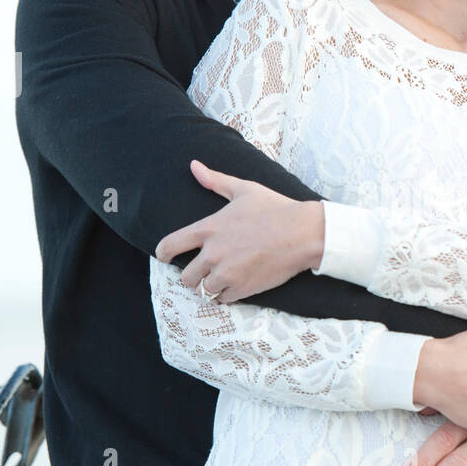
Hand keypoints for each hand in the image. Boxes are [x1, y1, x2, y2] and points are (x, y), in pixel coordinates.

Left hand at [153, 162, 324, 301]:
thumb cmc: (275, 208)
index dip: (163, 253)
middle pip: (186, 277)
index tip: (165, 257)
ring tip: (218, 280)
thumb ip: (215, 180)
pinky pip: (222, 299)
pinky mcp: (242, 288)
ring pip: (202, 291)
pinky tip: (234, 285)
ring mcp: (226, 273)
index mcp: (208, 229)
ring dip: (208, 287)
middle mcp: (212, 254)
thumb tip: (194, 166)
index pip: (170, 245)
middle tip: (202, 272)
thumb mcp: (244, 189)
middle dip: (192, 275)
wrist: (303, 233)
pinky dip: (225, 294)